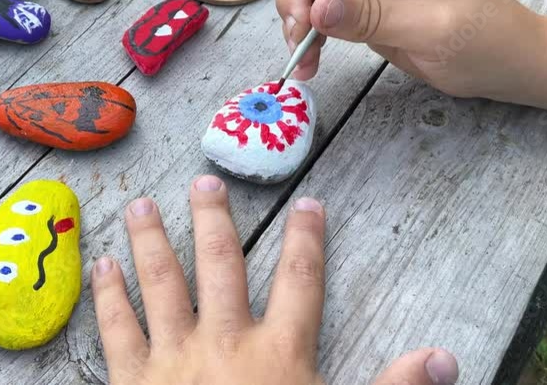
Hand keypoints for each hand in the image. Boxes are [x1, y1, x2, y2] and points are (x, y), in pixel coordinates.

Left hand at [92, 175, 459, 384]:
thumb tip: (445, 358)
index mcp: (280, 354)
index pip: (301, 281)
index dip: (306, 240)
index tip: (308, 203)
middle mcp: (225, 343)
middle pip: (221, 265)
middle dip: (214, 220)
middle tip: (204, 181)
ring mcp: (174, 359)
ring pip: (162, 284)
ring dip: (151, 241)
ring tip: (140, 205)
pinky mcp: (133, 381)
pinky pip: (118, 330)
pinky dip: (109, 295)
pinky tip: (101, 265)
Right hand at [276, 0, 544, 105]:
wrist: (509, 67)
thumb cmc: (486, 39)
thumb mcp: (431, 28)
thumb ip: (373, 16)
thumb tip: (318, 9)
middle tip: (299, 31)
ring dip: (299, 17)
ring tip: (302, 55)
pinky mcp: (364, 11)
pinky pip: (323, 14)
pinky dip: (310, 34)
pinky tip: (310, 61)